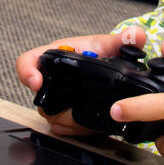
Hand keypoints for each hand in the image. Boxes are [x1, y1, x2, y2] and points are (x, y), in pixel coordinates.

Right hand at [14, 26, 147, 136]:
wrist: (109, 68)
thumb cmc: (102, 53)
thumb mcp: (112, 45)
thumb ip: (125, 40)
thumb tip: (136, 35)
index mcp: (56, 55)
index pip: (27, 61)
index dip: (27, 72)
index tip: (37, 83)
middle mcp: (51, 79)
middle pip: (40, 97)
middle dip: (59, 106)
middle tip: (79, 108)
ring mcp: (55, 99)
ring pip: (51, 117)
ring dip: (71, 120)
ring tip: (91, 116)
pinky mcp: (63, 115)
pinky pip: (62, 129)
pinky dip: (77, 129)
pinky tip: (92, 124)